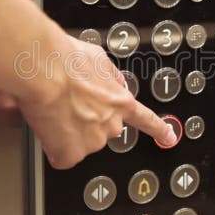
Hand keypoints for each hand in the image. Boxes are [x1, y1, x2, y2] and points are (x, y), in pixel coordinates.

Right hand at [19, 34, 175, 168]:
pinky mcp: (72, 154)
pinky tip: (49, 126)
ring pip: (80, 142)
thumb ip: (109, 77)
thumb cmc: (66, 60)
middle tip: (68, 106)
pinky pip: (62, 154)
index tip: (169, 137)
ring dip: (68, 132)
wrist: (45, 71)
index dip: (158, 129)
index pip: (146, 119)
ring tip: (55, 111)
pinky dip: (54, 145)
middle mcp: (111, 125)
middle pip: (101, 130)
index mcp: (121, 102)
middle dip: (86, 122)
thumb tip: (112, 82)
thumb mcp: (98, 59)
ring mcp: (92, 142)